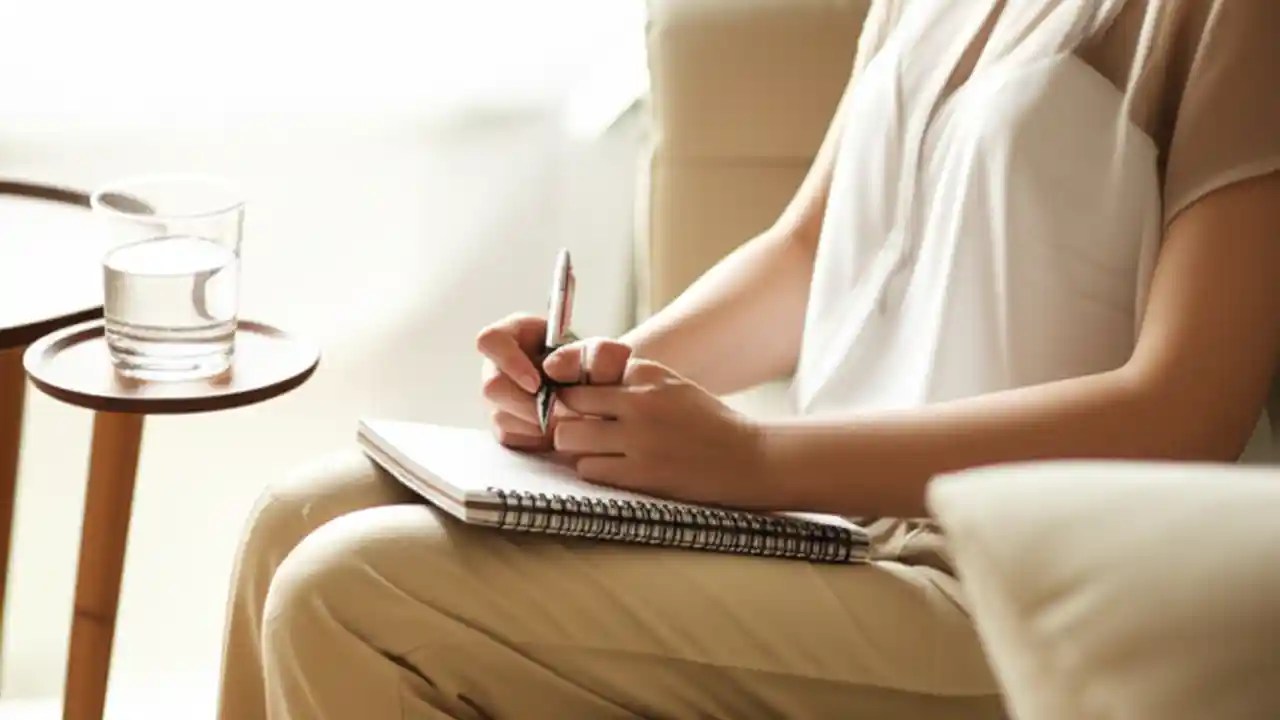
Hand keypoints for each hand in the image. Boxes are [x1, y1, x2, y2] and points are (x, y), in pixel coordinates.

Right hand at [476, 314, 629, 448]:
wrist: (595, 392)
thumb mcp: (599, 352)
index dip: (509, 361)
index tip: (536, 383)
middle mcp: (498, 365)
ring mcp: (498, 397)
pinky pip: (510, 437)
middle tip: (557, 413)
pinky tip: (556, 433)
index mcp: (514, 335)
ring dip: (534, 424)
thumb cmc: (591, 365)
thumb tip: (551, 367)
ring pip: (500, 416)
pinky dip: (535, 439)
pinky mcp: (504, 425)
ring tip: (564, 421)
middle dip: (526, 405)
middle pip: (492, 387)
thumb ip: (589, 352)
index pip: (490, 340)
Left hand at [554, 360, 769, 507]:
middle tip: (578, 427)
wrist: (747, 458)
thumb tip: (578, 385)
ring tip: (592, 450)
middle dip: (568, 416)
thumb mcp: (670, 385)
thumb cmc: (705, 422)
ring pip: (569, 437)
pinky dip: (592, 469)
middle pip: (568, 402)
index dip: (573, 387)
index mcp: (647, 374)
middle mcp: (639, 401)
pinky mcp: (640, 473)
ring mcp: (638, 438)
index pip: (583, 370)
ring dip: (575, 445)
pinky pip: (588, 468)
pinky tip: (610, 467)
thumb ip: (630, 382)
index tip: (575, 399)